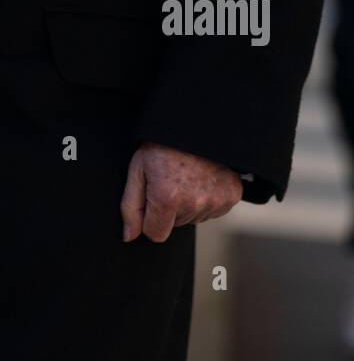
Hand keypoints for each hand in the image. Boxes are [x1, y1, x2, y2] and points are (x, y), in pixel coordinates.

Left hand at [120, 142, 242, 242]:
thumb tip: (129, 236)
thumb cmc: (162, 145)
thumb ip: (130, 206)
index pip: (156, 234)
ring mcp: (216, 200)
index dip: (150, 218)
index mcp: (167, 198)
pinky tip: (201, 179)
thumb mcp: (137, 169)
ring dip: (188, 203)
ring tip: (185, 177)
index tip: (152, 198)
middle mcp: (195, 203)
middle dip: (169, 209)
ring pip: (194, 218)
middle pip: (175, 225)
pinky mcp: (231, 195)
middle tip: (169, 180)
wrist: (195, 124)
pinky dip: (206, 198)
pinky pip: (213, 209)